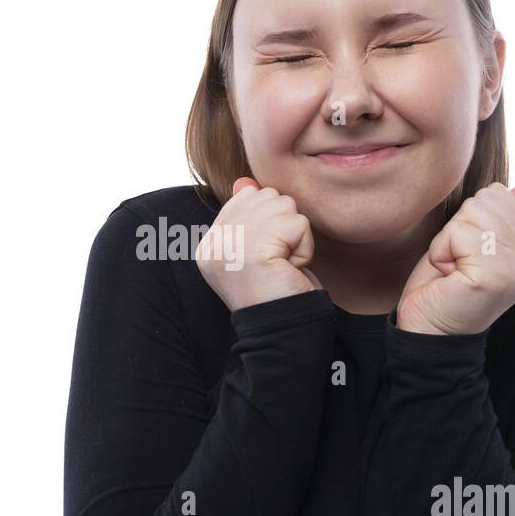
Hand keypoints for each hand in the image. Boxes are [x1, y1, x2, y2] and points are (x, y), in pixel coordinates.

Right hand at [195, 177, 322, 310]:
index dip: (271, 224)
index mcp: (210, 244)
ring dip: (296, 238)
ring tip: (283, 267)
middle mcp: (213, 242)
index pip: (247, 198)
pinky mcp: (254, 250)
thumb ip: (250, 215)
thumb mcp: (261, 251)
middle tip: (278, 264)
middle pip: (267, 196)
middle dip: (285, 228)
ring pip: (285, 207)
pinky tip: (289, 270)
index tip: (267, 259)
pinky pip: (298, 225)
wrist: (282, 333)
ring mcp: (230, 245)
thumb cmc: (277, 294)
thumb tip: (246, 182)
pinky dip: (304, 248)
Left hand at [396, 181, 514, 335]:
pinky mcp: (498, 274)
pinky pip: (457, 233)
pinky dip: (441, 252)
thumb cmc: (448, 285)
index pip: (500, 195)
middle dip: (459, 229)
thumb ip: (509, 213)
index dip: (471, 222)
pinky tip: (450, 277)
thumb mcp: (478, 240)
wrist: (429, 332)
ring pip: (471, 214)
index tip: (472, 257)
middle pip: (486, 200)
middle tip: (460, 265)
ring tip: (456, 271)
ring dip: (449, 241)